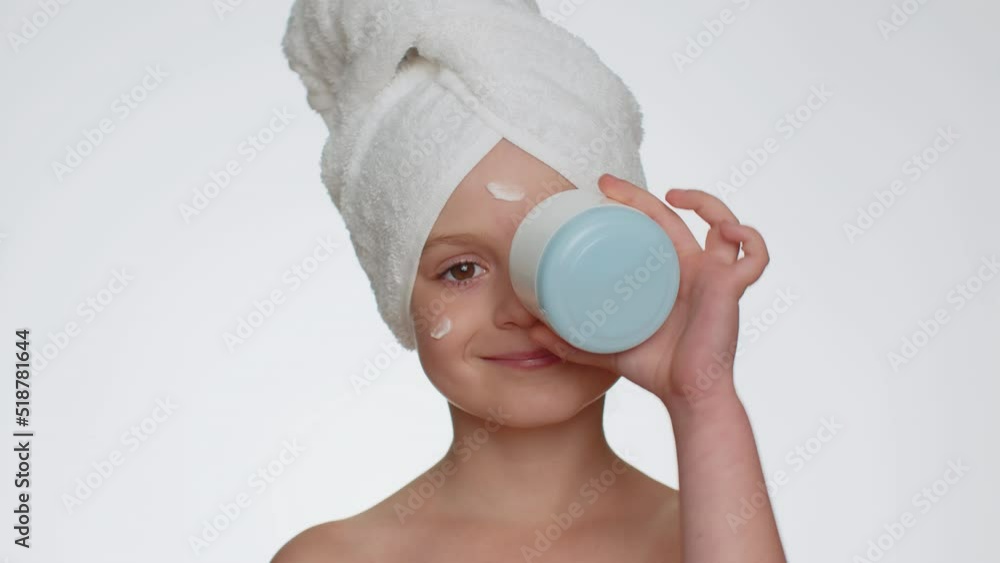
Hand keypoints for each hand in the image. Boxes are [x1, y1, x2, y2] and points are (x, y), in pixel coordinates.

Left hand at [527, 174, 769, 408]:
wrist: (685, 396)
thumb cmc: (655, 370)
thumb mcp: (605, 348)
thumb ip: (571, 341)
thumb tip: (530, 330)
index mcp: (670, 273)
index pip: (654, 225)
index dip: (634, 202)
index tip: (602, 187)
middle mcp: (695, 268)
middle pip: (681, 216)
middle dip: (646, 195)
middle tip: (609, 184)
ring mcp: (717, 276)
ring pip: (727, 223)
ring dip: (709, 203)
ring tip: (678, 197)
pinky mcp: (733, 288)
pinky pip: (756, 257)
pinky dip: (749, 239)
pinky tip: (727, 232)